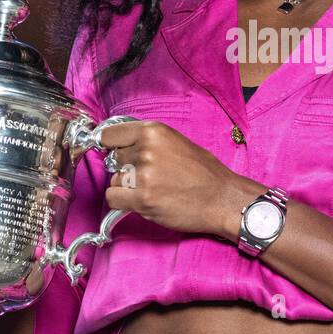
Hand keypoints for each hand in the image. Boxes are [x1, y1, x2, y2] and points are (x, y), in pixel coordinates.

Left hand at [97, 120, 256, 239]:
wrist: (223, 198)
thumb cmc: (204, 173)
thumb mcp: (176, 142)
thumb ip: (148, 142)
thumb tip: (120, 147)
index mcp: (154, 131)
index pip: (110, 135)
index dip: (110, 145)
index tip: (112, 152)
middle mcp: (146, 150)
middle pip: (114, 159)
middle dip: (126, 168)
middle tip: (149, 176)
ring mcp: (144, 175)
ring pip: (115, 180)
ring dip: (127, 187)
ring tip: (153, 189)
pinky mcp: (144, 198)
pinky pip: (114, 198)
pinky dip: (123, 202)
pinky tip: (142, 201)